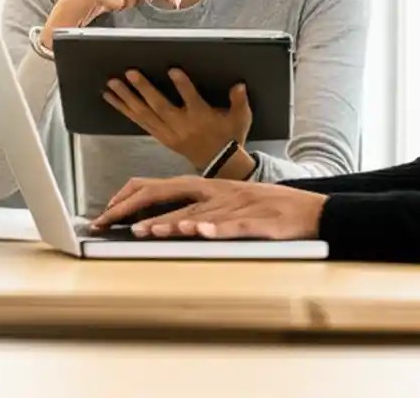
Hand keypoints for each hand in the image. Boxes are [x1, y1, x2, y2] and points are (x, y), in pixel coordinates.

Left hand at [90, 176, 326, 240]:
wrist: (312, 210)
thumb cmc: (265, 209)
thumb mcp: (225, 203)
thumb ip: (194, 210)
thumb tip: (161, 221)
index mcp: (207, 187)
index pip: (158, 187)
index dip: (130, 198)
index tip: (106, 212)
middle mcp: (217, 193)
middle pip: (169, 197)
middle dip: (136, 211)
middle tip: (110, 224)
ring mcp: (237, 206)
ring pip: (196, 214)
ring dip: (169, 223)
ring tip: (146, 231)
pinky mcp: (258, 222)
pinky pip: (233, 226)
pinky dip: (214, 229)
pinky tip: (197, 232)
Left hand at [103, 68, 251, 170]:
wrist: (219, 162)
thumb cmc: (229, 135)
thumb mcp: (240, 118)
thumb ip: (239, 101)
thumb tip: (239, 84)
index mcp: (202, 117)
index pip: (192, 100)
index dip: (183, 86)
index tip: (173, 70)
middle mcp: (182, 125)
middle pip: (160, 106)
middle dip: (144, 89)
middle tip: (130, 73)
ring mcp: (168, 132)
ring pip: (144, 114)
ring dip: (127, 98)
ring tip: (112, 83)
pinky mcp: (159, 135)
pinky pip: (138, 121)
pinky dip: (123, 109)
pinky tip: (111, 98)